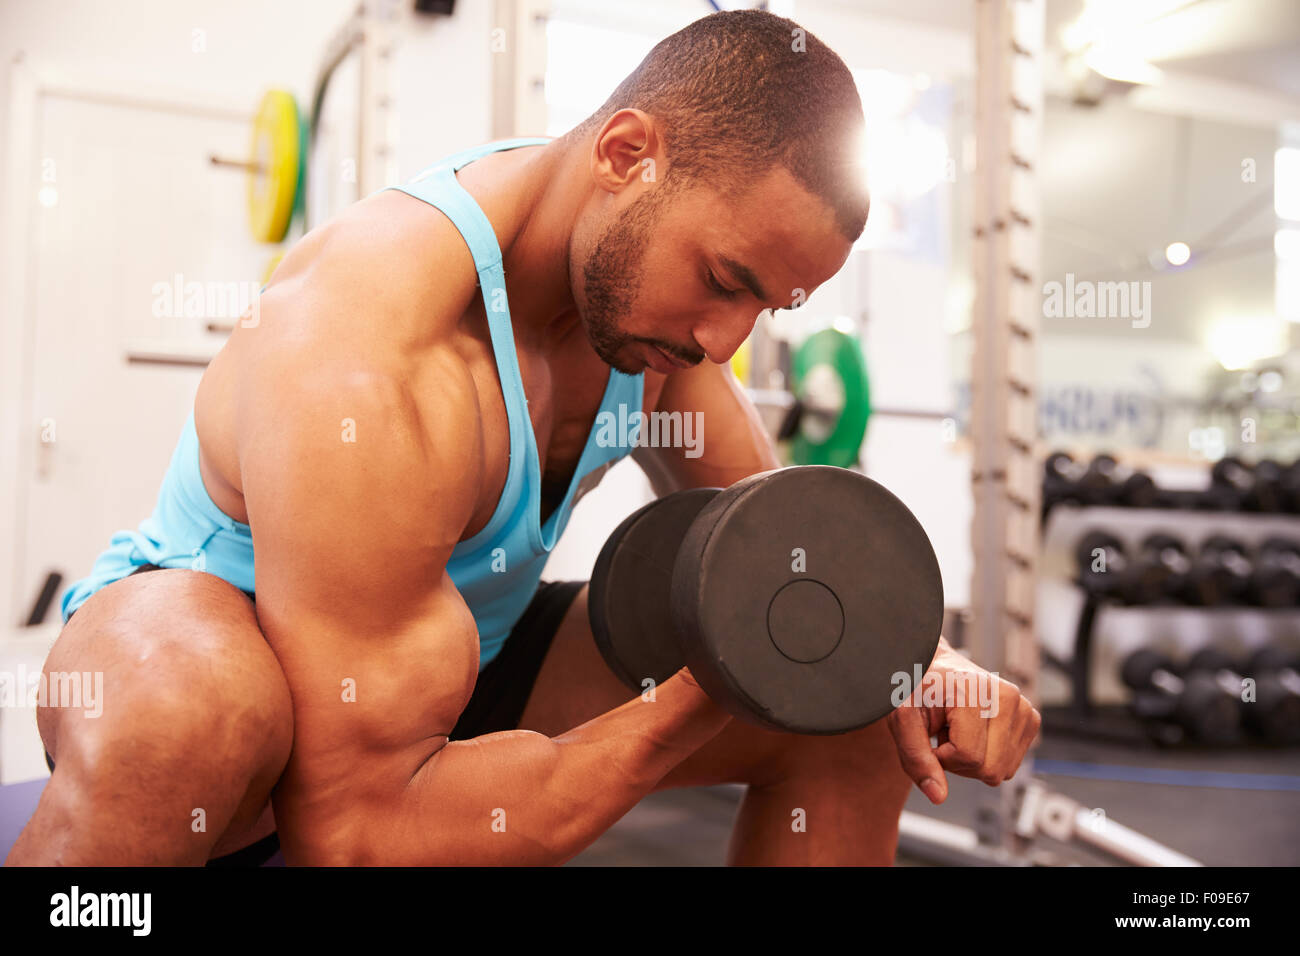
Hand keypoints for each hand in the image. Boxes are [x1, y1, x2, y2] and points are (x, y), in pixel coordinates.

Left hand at [884, 638, 1040, 804]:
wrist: (932, 666)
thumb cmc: (915, 688)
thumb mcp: (902, 719)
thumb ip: (916, 758)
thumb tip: (938, 796)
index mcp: (976, 690)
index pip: (968, 757)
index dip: (941, 757)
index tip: (930, 733)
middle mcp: (1007, 696)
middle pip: (991, 770)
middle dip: (960, 762)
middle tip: (943, 732)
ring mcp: (1023, 706)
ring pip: (1003, 771)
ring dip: (974, 759)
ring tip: (957, 729)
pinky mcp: (1030, 718)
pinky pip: (1011, 764)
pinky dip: (989, 755)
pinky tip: (974, 730)